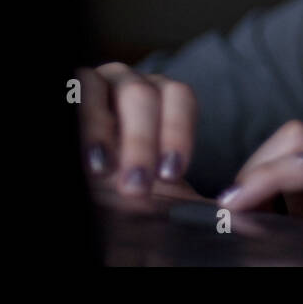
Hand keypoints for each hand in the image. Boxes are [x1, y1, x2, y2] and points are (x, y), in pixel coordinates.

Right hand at [76, 62, 202, 199]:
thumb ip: (188, 199)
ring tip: (102, 171)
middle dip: (141, 142)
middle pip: (144, 97)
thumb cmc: (125, 178)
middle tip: (137, 184)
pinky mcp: (74, 87)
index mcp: (162, 97)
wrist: (95, 177)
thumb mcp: (157, 188)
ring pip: (104, 94)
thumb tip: (228, 221)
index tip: (172, 171)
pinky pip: (78, 91)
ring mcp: (100, 82)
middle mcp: (132, 82)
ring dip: (104, 133)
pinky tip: (87, 154)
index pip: (180, 98)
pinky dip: (83, 123)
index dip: (178, 131)